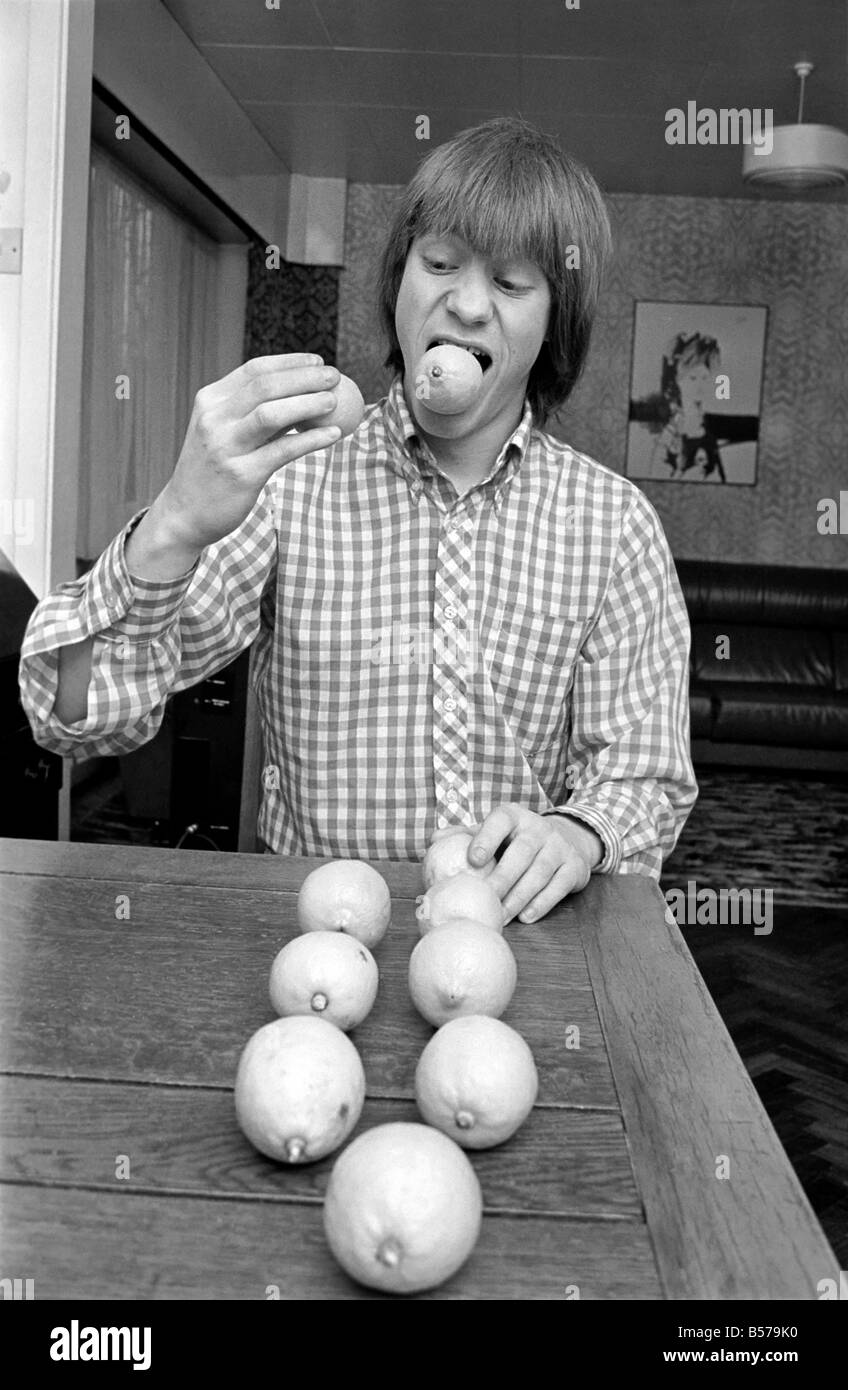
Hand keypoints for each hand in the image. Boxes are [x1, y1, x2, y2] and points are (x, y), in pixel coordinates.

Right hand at [161, 353, 344, 550]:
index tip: (319, 362)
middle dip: (305, 377)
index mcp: (210, 401)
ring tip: (335, 402)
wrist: (186, 513)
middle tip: (335, 377)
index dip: (291, 363)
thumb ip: (255, 411)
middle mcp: (214, 419)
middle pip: (266, 386)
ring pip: (273, 414)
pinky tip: (333, 434)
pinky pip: (283, 451)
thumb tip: (305, 392)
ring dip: (309, 404)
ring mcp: (225, 446)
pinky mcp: (242, 474)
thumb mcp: (225, 431)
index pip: (254, 370)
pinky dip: (311, 439)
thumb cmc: (215, 468)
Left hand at [468, 804, 602, 922]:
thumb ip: (465, 835)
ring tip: (502, 916)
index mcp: (513, 816)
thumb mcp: (495, 831)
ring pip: (539, 872)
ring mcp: (559, 846)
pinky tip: (526, 916)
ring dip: (519, 897)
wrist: (567, 839)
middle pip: (520, 853)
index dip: (486, 838)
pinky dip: (542, 903)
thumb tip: (434, 840)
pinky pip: (558, 887)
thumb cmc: (516, 840)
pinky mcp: (574, 866)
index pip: (499, 821)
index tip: (472, 860)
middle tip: (485, 899)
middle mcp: (538, 828)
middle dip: (502, 878)